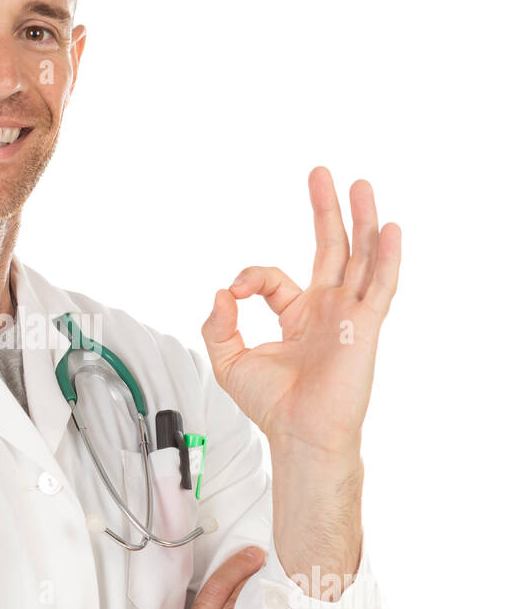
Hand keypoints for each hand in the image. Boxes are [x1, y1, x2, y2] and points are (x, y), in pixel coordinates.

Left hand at [200, 167, 400, 454]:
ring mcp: (349, 315)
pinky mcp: (366, 326)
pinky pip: (382, 285)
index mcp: (298, 316)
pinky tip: (390, 228)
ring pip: (361, 257)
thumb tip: (221, 292)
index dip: (250, 278)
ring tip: (360, 185)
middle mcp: (327, 310)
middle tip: (321, 174)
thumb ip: (218, 325)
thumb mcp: (230, 362)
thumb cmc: (273, 407)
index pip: (274, 279)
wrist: (300, 434)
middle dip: (325, 210)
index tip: (233, 294)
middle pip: (332, 248)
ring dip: (361, 219)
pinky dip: (387, 256)